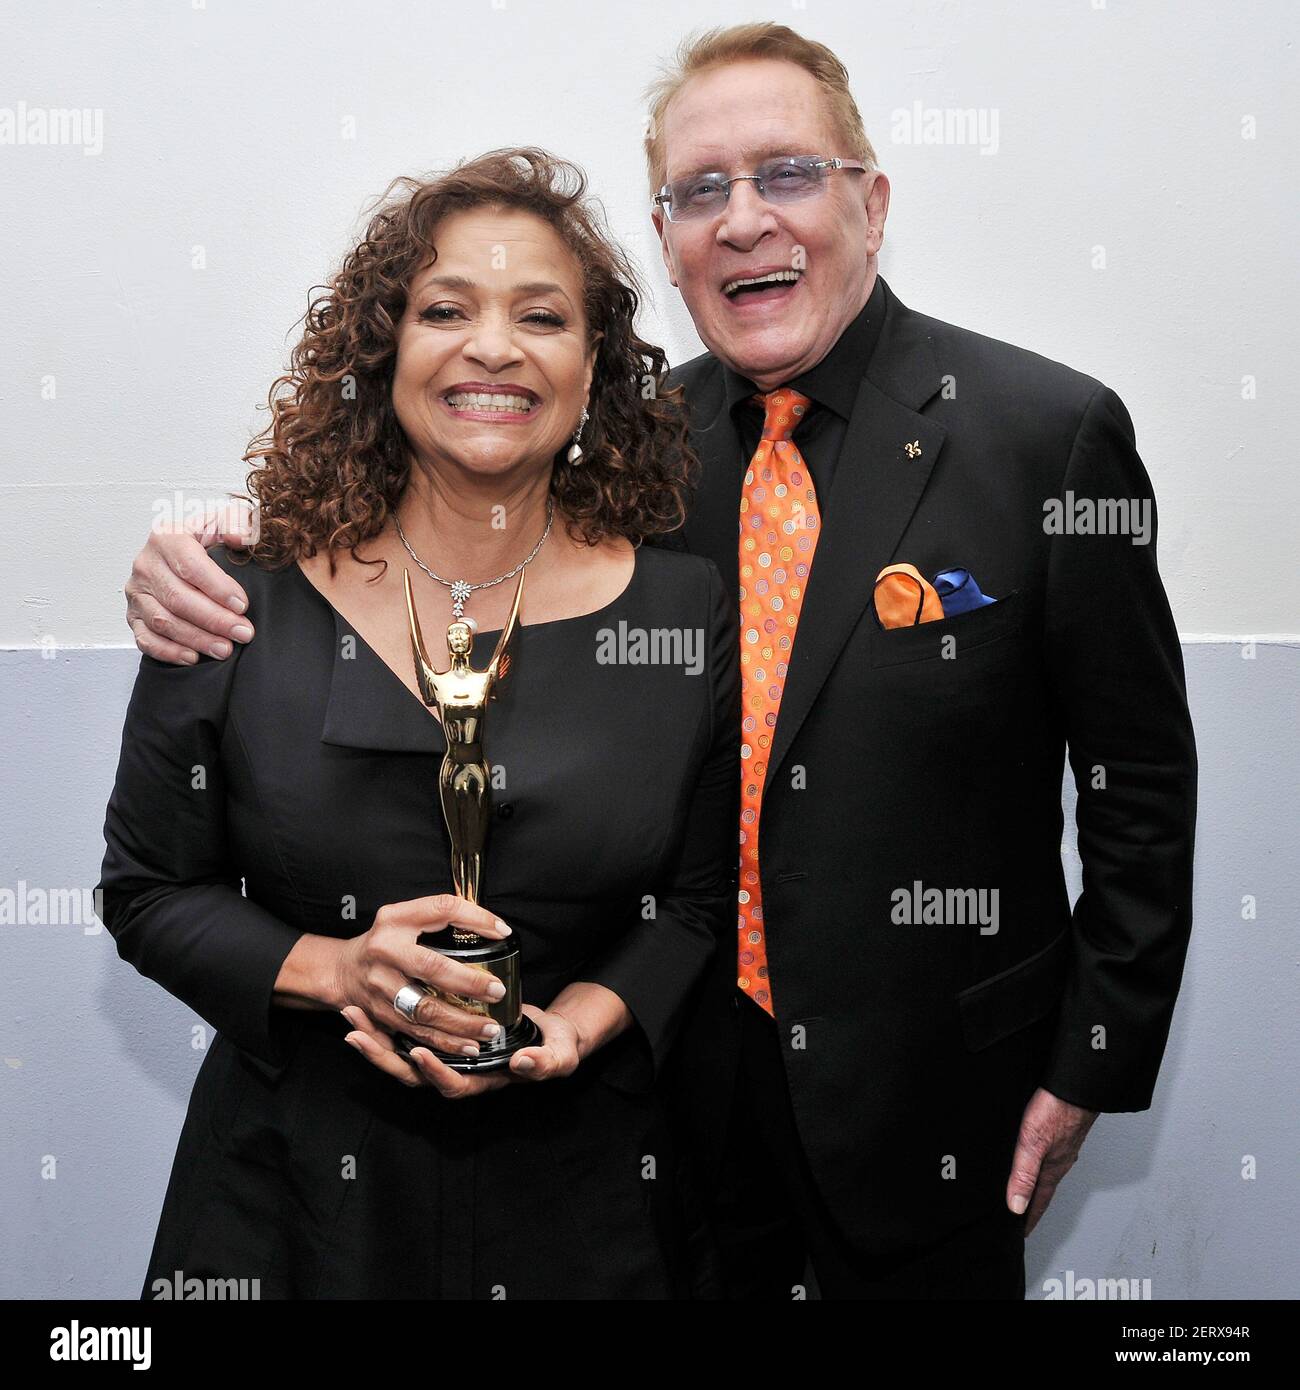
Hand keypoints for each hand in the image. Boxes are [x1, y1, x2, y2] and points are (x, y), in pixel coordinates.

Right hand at [126, 511, 256, 662]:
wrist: (180, 555)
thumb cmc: (206, 541)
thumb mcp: (222, 523)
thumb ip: (236, 522)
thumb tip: (241, 537)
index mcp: (166, 537)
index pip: (190, 565)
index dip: (217, 588)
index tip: (242, 605)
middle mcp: (146, 564)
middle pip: (178, 598)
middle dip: (214, 619)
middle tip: (243, 633)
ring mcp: (137, 592)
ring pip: (163, 621)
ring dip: (196, 639)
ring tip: (225, 649)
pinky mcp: (133, 616)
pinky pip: (145, 639)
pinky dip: (169, 651)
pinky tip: (193, 657)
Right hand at [332, 895, 514, 1061]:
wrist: (342, 970)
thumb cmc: (386, 942)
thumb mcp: (407, 917)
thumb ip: (442, 916)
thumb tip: (493, 926)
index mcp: (395, 920)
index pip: (441, 909)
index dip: (475, 918)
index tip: (502, 932)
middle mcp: (385, 951)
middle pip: (432, 967)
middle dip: (469, 983)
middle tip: (498, 991)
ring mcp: (380, 986)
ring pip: (424, 1010)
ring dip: (461, 1023)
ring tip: (489, 1028)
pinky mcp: (380, 1015)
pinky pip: (416, 1032)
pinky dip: (444, 1043)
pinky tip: (468, 1046)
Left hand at [342, 1003, 580, 1096]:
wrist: (548, 1035)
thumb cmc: (554, 1048)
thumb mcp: (558, 1056)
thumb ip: (543, 1063)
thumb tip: (521, 1062)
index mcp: (481, 1081)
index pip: (451, 1085)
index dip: (435, 1072)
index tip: (420, 1053)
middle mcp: (455, 1072)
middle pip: (411, 1073)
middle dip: (383, 1055)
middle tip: (357, 1035)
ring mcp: (442, 1055)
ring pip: (400, 1054)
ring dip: (373, 1037)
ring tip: (350, 1015)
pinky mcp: (436, 1035)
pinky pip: (403, 1035)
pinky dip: (382, 1022)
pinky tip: (364, 1004)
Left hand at [1006, 1086, 1099, 1233]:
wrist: (1076, 1084)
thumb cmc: (1057, 1110)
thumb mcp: (1032, 1143)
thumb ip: (1024, 1174)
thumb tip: (1016, 1206)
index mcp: (1052, 1168)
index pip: (1038, 1200)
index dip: (1029, 1217)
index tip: (1022, 1233)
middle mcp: (1059, 1159)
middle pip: (1043, 1188)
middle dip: (1032, 1203)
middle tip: (1021, 1216)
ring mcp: (1062, 1145)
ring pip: (1046, 1170)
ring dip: (1036, 1182)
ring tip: (1026, 1190)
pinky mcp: (1061, 1130)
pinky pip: (1049, 1154)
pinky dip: (1039, 1162)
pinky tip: (1034, 1154)